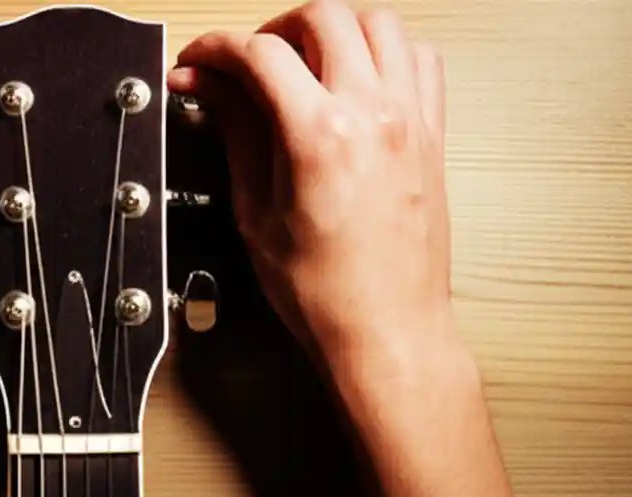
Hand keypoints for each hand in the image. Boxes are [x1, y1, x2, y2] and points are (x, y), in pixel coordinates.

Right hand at [171, 0, 452, 375]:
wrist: (387, 331)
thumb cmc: (326, 294)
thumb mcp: (256, 213)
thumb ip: (236, 134)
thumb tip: (210, 88)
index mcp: (320, 135)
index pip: (260, 54)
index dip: (216, 50)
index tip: (199, 63)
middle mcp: (373, 114)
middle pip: (323, 17)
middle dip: (274, 28)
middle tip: (247, 60)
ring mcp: (410, 119)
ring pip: (378, 23)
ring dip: (334, 29)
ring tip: (303, 60)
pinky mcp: (431, 134)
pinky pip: (420, 58)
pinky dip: (385, 51)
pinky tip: (358, 77)